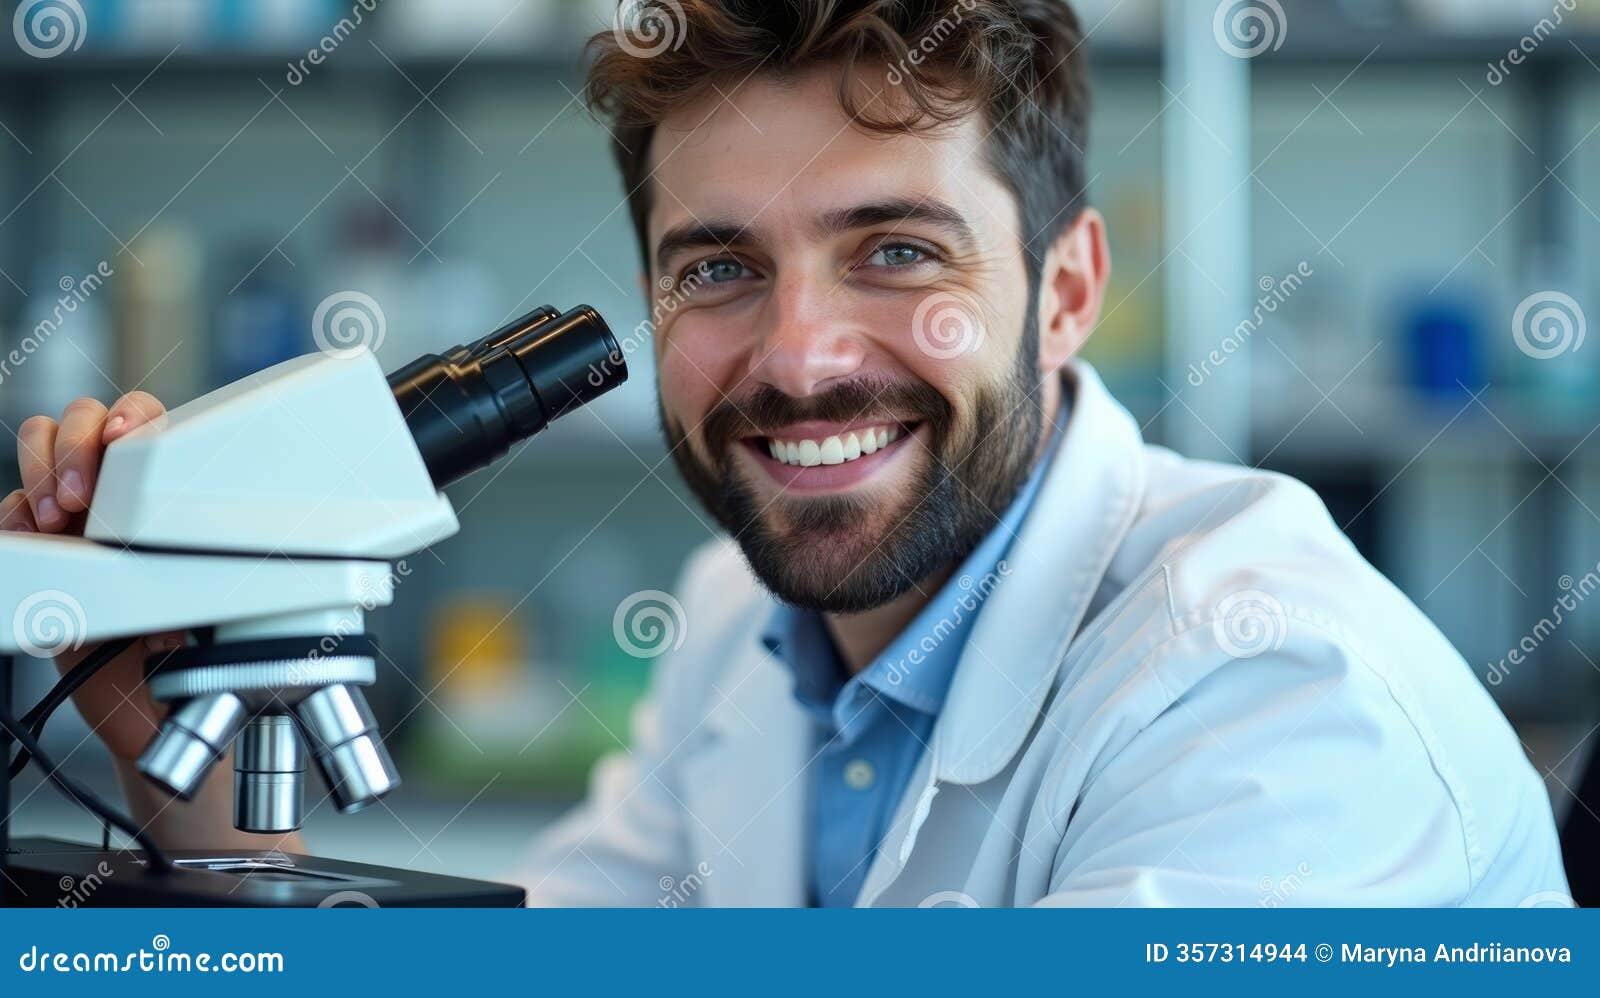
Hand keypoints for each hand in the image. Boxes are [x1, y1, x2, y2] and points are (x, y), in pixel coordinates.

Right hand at [2, 391, 178, 759]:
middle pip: (82, 418)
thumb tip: (196, 523)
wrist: (154, 701)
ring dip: (40, 470)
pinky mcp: (37, 546)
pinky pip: (10, 508)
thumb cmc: (194, 644)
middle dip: (75, 446)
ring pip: (39, 443)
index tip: (124, 437)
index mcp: (166, 488)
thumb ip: (195, 554)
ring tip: (57, 518)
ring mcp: (73, 514)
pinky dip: (14, 514)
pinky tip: (33, 536)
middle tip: (81, 497)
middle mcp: (118, 490)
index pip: (145, 419)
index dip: (131, 417)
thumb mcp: (208, 591)